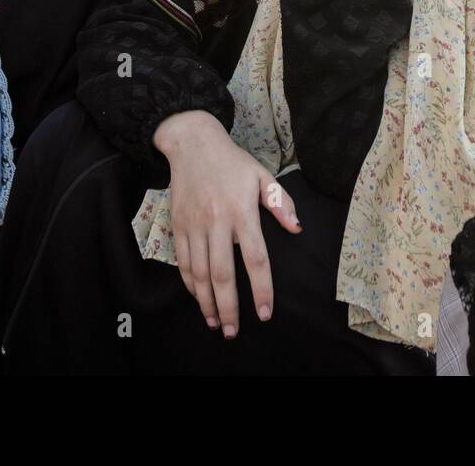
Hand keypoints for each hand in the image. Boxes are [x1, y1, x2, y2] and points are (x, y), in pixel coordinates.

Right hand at [153, 110, 301, 337]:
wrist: (192, 143)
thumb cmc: (232, 161)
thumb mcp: (262, 174)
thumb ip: (281, 202)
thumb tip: (296, 228)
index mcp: (242, 210)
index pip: (255, 258)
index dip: (261, 289)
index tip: (265, 312)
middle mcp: (216, 220)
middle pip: (222, 273)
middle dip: (228, 307)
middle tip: (233, 331)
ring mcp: (194, 224)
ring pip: (199, 272)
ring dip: (206, 302)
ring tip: (215, 322)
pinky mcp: (178, 225)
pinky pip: (182, 261)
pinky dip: (189, 284)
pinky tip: (198, 298)